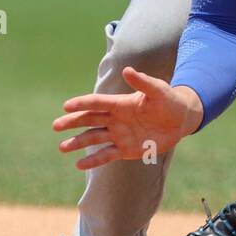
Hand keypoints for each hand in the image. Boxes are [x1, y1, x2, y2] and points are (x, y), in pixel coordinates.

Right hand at [53, 66, 202, 171]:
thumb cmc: (169, 101)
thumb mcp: (158, 91)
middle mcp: (116, 119)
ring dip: (78, 142)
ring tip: (62, 147)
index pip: (97, 103)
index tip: (66, 106)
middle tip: (56, 126)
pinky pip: (106, 155)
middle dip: (73, 122)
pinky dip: (93, 160)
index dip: (82, 103)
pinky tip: (79, 165)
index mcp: (121, 103)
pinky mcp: (125, 150)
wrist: (180, 120)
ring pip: (94, 138)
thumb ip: (143, 82)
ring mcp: (119, 135)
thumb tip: (127, 70)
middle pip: (89, 119)